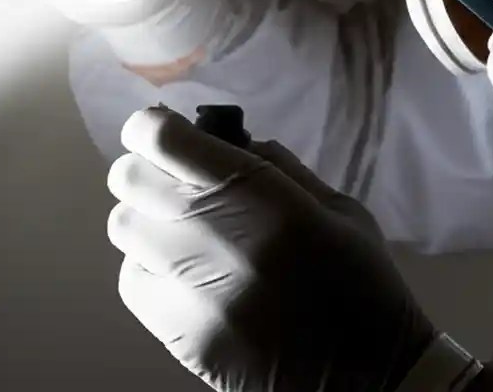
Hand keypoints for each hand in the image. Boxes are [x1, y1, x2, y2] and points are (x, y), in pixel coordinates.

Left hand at [107, 107, 435, 391]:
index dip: (152, 126)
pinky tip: (182, 273)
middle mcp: (216, 236)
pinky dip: (147, 267)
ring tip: (180, 231)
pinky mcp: (180, 333)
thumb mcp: (337, 207)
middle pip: (131, 179)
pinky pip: (131, 280)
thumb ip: (276, 166)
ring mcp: (192, 289)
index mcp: (263, 196)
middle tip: (174, 181)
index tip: (161, 130)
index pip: (163, 140)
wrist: (369, 377)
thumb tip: (219, 139)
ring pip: (124, 227)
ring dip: (146, 219)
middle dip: (147, 170)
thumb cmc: (361, 283)